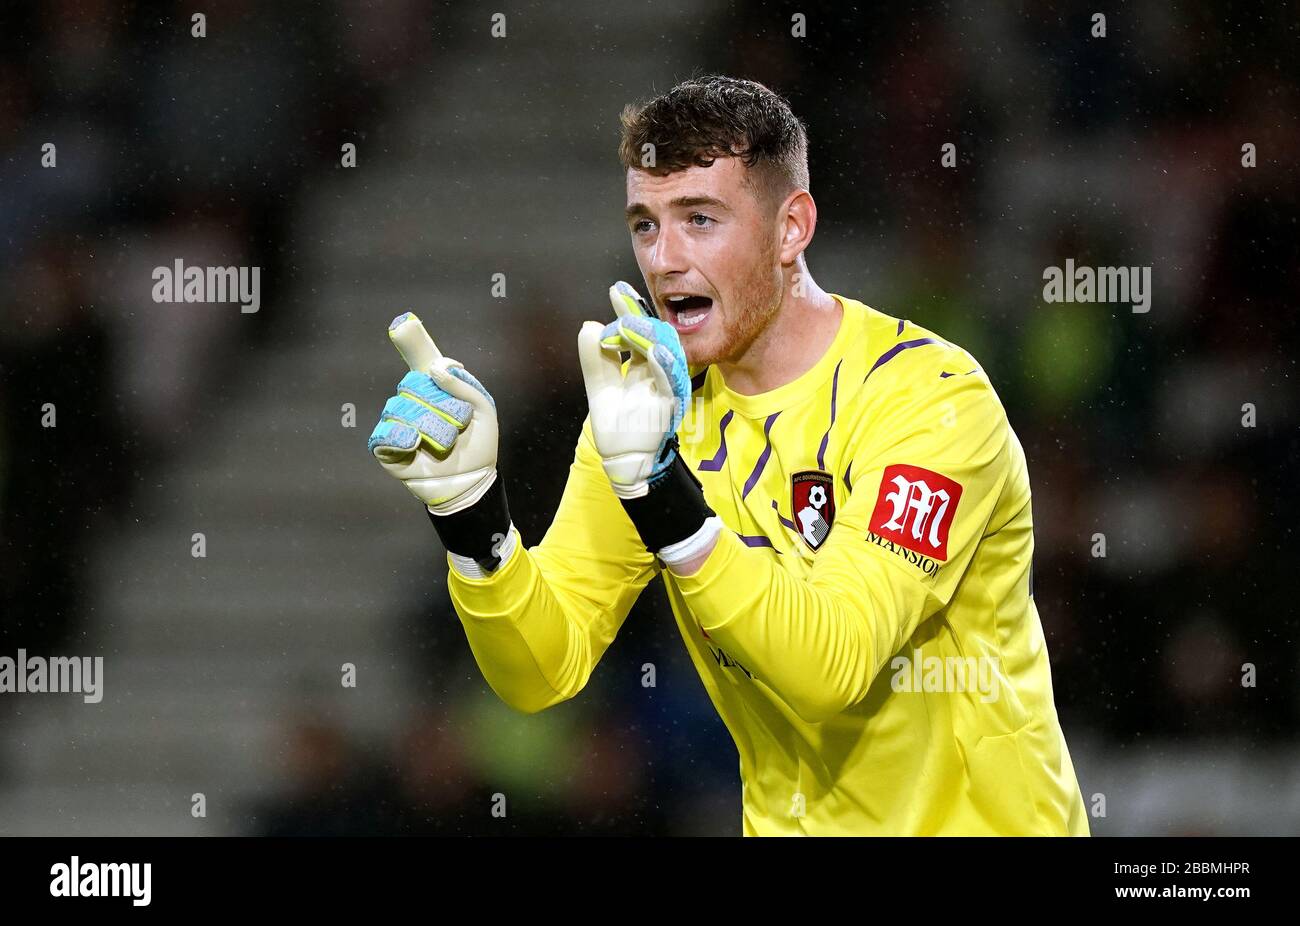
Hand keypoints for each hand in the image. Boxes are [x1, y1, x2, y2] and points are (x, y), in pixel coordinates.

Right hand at [368, 312, 497, 514]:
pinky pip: (384, 432)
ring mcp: (398, 423)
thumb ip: (465, 386)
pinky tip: (415, 443)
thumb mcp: (484, 411)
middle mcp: (413, 401)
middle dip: (442, 405)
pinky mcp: (387, 448)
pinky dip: (401, 435)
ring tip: (447, 443)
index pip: (419, 360)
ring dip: (433, 427)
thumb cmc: (479, 445)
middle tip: (460, 424)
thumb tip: (436, 369)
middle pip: (414, 385)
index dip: (411, 341)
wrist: (473, 481)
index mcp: (436, 388)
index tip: (402, 323)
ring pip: (403, 408)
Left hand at [577, 282, 691, 498]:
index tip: (617, 290)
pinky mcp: (671, 403)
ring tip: (631, 321)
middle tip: (621, 303)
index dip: (628, 309)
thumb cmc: (617, 426)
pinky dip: (664, 363)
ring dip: (649, 334)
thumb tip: (588, 325)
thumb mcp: (599, 387)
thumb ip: (595, 359)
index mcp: (641, 364)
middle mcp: (656, 371)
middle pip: (653, 335)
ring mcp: (666, 385)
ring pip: (664, 352)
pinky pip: (671, 380)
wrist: (624, 460)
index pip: (637, 330)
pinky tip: (654, 348)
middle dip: (637, 316)